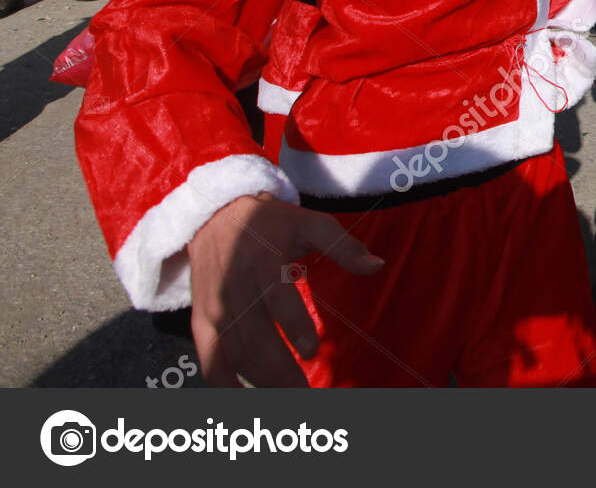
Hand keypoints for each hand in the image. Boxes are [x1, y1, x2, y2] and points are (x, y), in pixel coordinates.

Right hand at [188, 193, 382, 387]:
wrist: (215, 215)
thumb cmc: (271, 223)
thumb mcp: (309, 224)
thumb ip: (343, 246)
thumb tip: (377, 266)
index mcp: (264, 263)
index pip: (277, 300)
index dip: (293, 327)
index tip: (311, 352)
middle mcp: (235, 289)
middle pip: (255, 338)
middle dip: (280, 371)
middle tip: (305, 393)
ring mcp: (215, 307)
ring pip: (234, 353)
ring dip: (259, 380)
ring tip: (287, 398)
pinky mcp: (201, 319)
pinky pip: (209, 357)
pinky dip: (222, 382)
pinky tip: (244, 398)